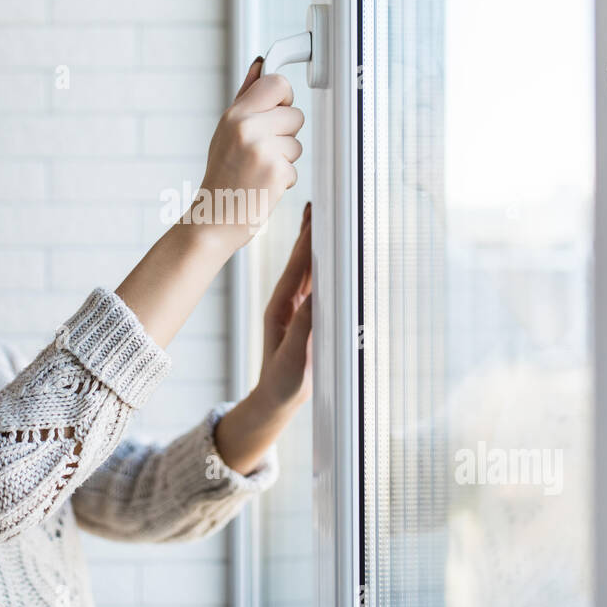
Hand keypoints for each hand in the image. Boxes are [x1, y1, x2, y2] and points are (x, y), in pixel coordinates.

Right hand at [190, 58, 304, 252]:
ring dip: (285, 158)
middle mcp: (248, 128)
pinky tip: (262, 185)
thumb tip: (260, 64)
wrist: (213, 219)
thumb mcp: (225, 132)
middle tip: (262, 151)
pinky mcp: (277, 172)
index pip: (277, 83)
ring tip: (259, 170)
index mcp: (235, 115)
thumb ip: (245, 97)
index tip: (278, 109)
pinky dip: (283, 179)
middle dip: (285, 134)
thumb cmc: (221, 176)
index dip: (284, 96)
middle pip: (295, 114)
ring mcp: (264, 150)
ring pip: (297, 143)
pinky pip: (295, 167)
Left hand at [255, 201, 312, 411]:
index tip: (317, 217)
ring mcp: (298, 309)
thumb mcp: (293, 358)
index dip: (307, 242)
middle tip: (319, 205)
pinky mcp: (308, 318)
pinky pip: (318, 286)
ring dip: (316, 245)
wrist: (275, 401)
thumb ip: (303, 330)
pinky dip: (325, 267)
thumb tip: (318, 298)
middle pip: (302, 261)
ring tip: (322, 220)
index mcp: (281, 308)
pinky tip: (330, 255)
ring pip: (310, 271)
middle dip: (310, 233)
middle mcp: (289, 303)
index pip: (297, 267)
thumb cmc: (282, 384)